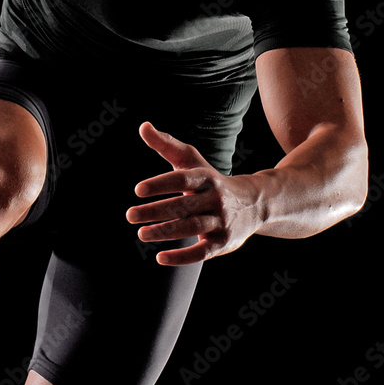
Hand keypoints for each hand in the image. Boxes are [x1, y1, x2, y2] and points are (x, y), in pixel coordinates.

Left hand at [126, 122, 261, 266]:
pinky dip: (181, 257)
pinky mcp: (222, 242)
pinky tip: (160, 257)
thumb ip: (167, 144)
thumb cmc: (210, 181)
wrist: (253, 203)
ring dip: (165, 232)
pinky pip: (201, 252)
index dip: (161, 184)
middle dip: (155, 211)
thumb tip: (143, 126)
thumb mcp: (192, 162)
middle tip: (130, 215)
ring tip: (141, 234)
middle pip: (183, 205)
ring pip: (191, 228)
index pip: (182, 179)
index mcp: (205, 178)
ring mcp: (220, 221)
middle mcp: (215, 198)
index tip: (138, 189)